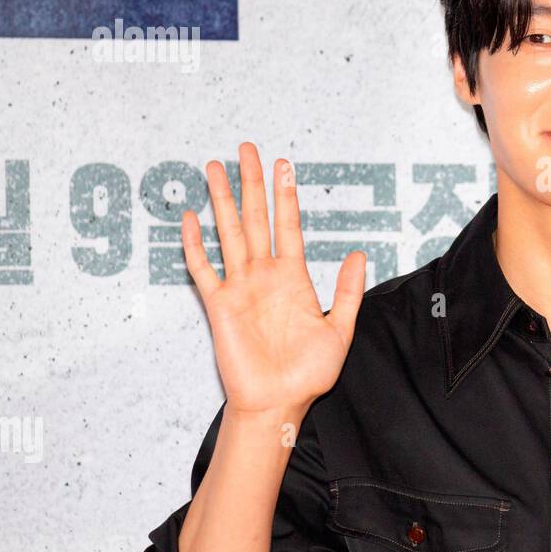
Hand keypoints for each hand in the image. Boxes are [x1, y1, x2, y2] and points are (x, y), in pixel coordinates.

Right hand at [181, 141, 366, 414]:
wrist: (279, 404)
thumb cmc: (309, 374)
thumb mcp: (340, 330)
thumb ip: (348, 292)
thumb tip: (359, 254)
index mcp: (293, 278)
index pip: (288, 225)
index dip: (285, 194)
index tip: (283, 164)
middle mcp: (264, 275)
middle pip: (255, 218)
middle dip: (251, 183)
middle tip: (246, 148)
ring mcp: (240, 287)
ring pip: (229, 233)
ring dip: (221, 201)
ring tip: (214, 167)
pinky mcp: (219, 306)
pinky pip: (204, 269)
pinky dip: (195, 245)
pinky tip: (191, 218)